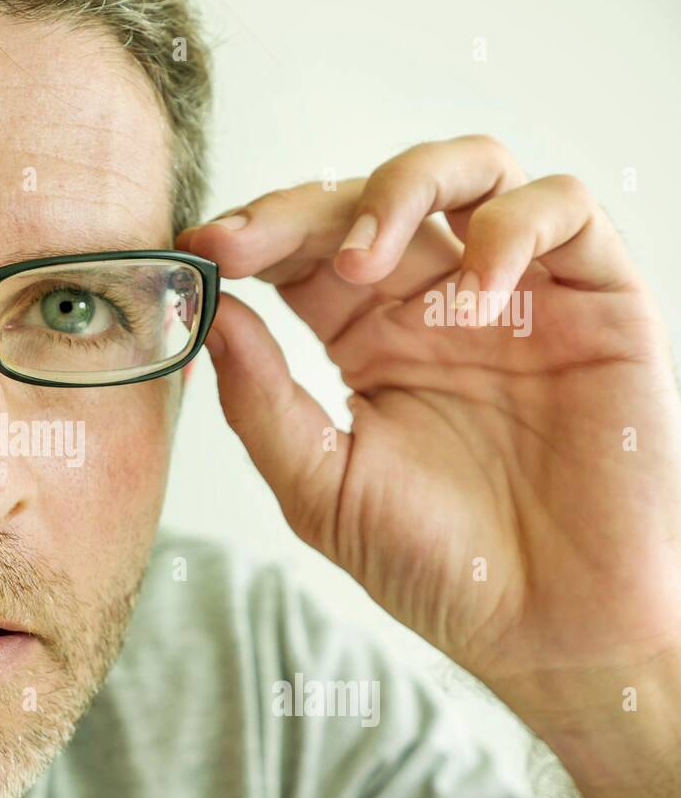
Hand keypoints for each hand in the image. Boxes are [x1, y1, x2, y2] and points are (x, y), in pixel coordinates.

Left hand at [177, 135, 680, 724]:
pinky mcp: (597, 299)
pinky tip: (476, 293)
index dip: (253, 234)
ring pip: (469, 169)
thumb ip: (261, 401)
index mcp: (366, 339)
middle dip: (300, 209)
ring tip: (361, 261)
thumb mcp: (320, 487)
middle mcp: (435, 303)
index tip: (199, 246)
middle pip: (369, 197)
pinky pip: (565, 208)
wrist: (547, 628)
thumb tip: (208, 311)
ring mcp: (516, 294)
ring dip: (403, 189)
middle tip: (251, 245)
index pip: (304, 251)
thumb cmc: (435, 566)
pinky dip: (513, 226)